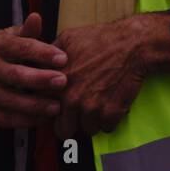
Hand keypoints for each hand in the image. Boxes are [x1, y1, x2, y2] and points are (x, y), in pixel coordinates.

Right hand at [0, 12, 67, 129]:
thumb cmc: (0, 53)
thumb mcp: (10, 38)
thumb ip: (27, 32)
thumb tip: (36, 17)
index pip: (20, 47)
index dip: (42, 53)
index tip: (63, 58)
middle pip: (14, 75)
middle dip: (40, 80)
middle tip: (63, 82)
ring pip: (9, 100)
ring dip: (35, 105)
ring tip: (57, 107)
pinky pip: (3, 118)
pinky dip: (24, 121)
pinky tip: (42, 119)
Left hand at [52, 15, 150, 138]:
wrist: (132, 44)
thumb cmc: (100, 39)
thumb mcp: (67, 39)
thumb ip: (48, 57)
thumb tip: (37, 66)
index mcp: (56, 84)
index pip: (44, 112)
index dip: (52, 111)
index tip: (60, 108)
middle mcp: (71, 99)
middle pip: (63, 131)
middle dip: (72, 124)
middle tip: (80, 113)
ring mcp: (91, 108)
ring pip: (87, 131)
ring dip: (93, 121)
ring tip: (100, 104)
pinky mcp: (110, 113)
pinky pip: (107, 128)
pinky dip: (110, 120)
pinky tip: (113, 103)